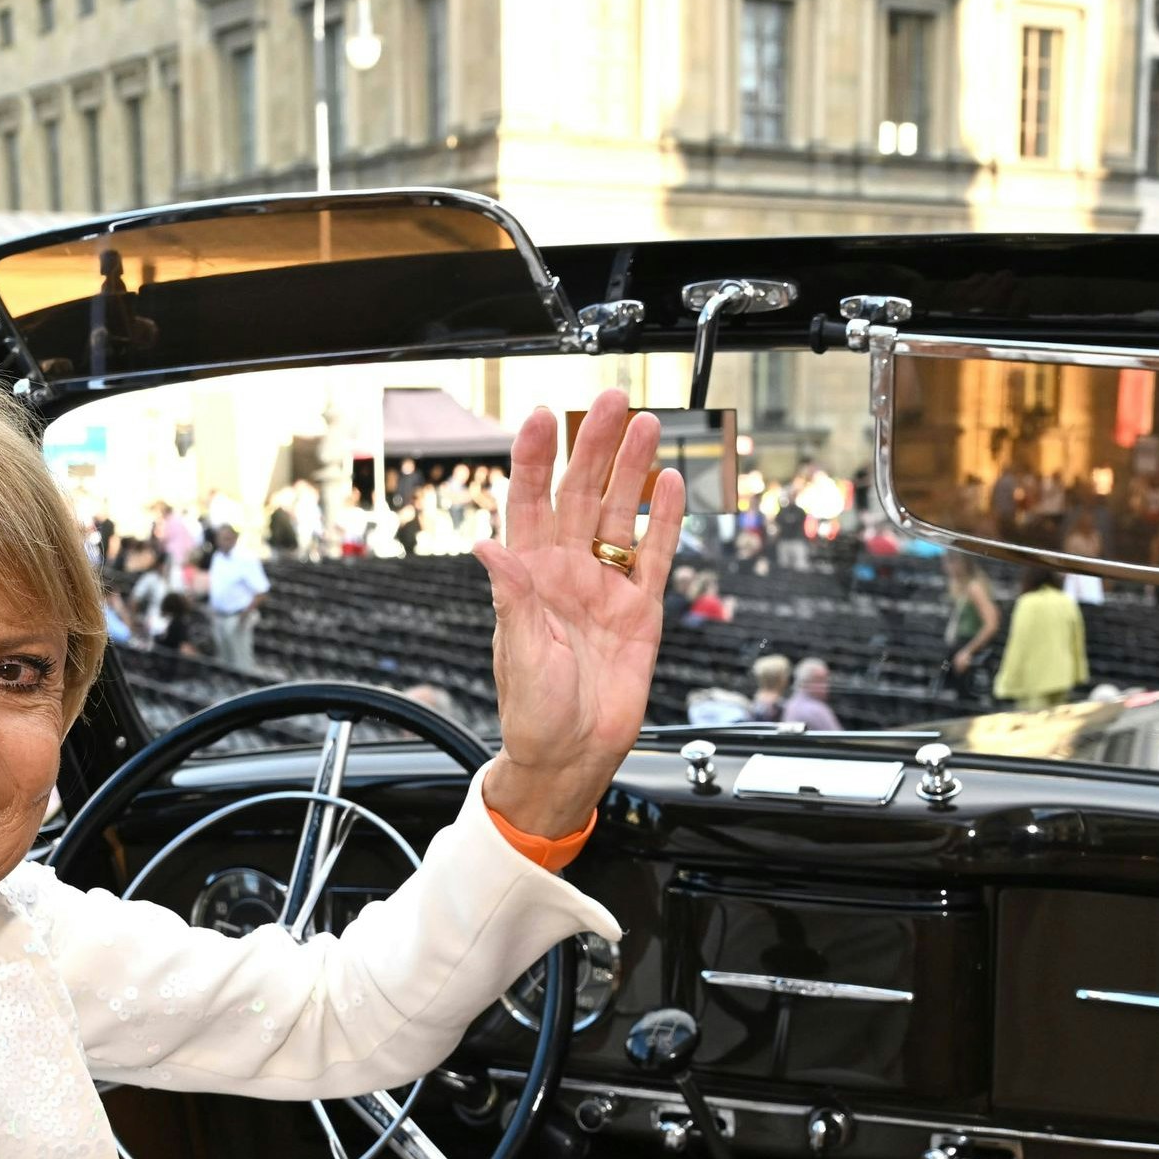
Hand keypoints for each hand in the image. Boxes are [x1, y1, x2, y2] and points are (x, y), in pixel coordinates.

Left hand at [475, 391, 685, 838]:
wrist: (573, 756)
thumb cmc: (534, 712)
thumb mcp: (519, 652)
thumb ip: (512, 597)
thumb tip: (488, 547)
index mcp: (527, 577)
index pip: (529, 502)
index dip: (534, 459)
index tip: (542, 418)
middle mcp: (565, 573)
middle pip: (580, 494)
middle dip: (594, 447)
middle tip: (610, 402)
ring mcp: (604, 587)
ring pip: (619, 515)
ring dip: (631, 471)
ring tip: (647, 426)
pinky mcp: (639, 610)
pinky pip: (654, 556)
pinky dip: (663, 520)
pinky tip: (670, 484)